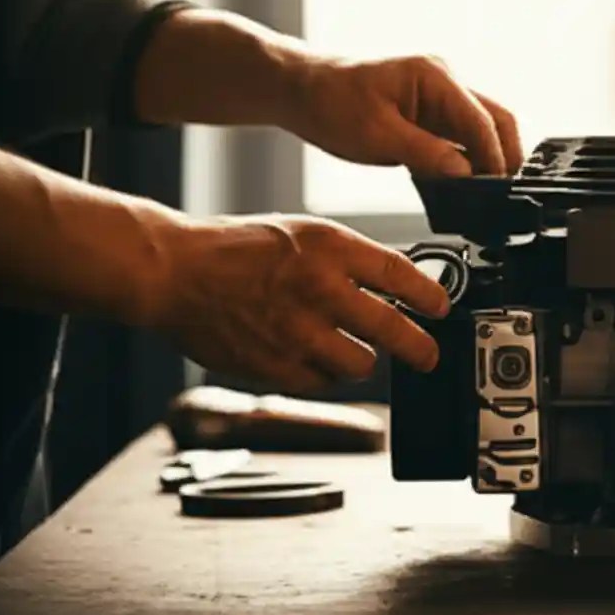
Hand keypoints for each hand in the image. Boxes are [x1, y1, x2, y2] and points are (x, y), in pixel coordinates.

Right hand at [144, 214, 448, 393]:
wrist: (174, 273)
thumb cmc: (237, 249)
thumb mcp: (302, 233)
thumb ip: (347, 259)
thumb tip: (395, 284)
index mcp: (329, 248)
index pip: (400, 275)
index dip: (429, 296)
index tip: (440, 308)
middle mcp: (319, 290)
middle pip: (393, 330)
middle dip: (420, 348)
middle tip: (429, 355)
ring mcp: (298, 332)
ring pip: (361, 364)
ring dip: (363, 358)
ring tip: (353, 347)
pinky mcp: (276, 366)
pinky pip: (323, 382)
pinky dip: (325, 373)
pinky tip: (314, 356)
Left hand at [286, 54, 523, 176]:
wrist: (298, 89)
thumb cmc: (328, 100)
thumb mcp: (375, 134)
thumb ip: (425, 153)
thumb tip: (465, 173)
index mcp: (435, 76)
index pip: (483, 121)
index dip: (495, 159)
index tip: (497, 190)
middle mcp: (444, 81)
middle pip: (495, 120)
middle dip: (505, 157)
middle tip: (503, 195)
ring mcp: (438, 97)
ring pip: (480, 130)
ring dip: (485, 160)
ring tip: (483, 196)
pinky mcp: (427, 114)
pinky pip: (458, 138)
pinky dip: (465, 161)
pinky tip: (460, 186)